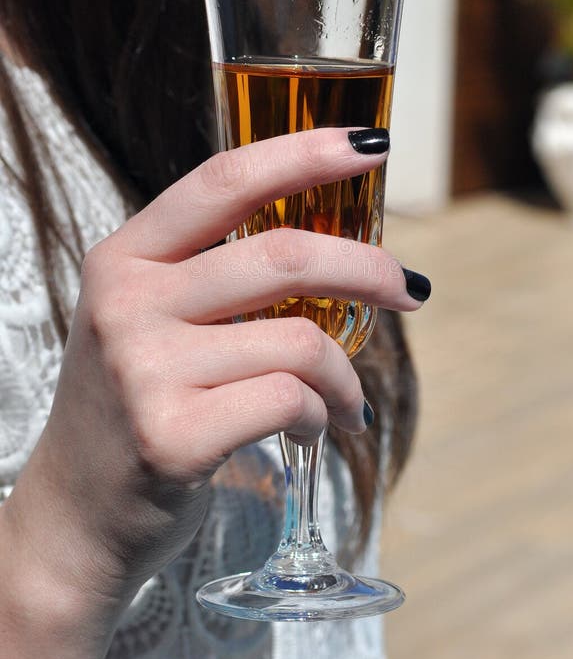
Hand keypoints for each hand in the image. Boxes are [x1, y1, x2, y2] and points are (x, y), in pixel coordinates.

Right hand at [5, 128, 425, 609]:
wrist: (76, 512)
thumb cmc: (135, 403)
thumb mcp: (149, 318)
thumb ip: (213, 274)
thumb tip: (332, 243)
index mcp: (125, 257)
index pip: (225, 180)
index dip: (307, 153)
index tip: (373, 147)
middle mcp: (127, 301)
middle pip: (284, 257)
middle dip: (370, 270)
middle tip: (410, 292)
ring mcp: (144, 368)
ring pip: (300, 341)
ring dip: (345, 375)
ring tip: (344, 401)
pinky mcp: (171, 435)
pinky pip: (290, 400)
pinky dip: (323, 414)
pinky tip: (312, 429)